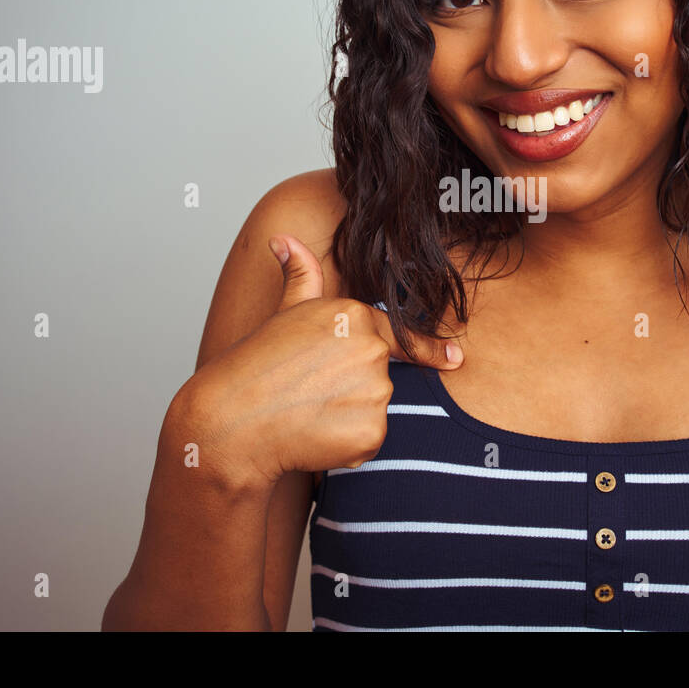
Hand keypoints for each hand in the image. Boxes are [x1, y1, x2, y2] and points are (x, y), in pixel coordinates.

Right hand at [179, 233, 462, 490]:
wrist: (232, 421)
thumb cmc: (254, 366)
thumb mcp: (282, 314)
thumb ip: (300, 277)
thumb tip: (283, 239)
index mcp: (354, 317)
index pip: (401, 336)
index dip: (431, 351)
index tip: (455, 359)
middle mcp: (371, 351)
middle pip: (380, 378)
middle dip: (352, 391)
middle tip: (309, 394)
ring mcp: (374, 391)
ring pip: (375, 411)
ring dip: (349, 419)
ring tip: (307, 414)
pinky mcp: (371, 431)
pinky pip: (368, 442)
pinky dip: (347, 448)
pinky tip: (314, 437)